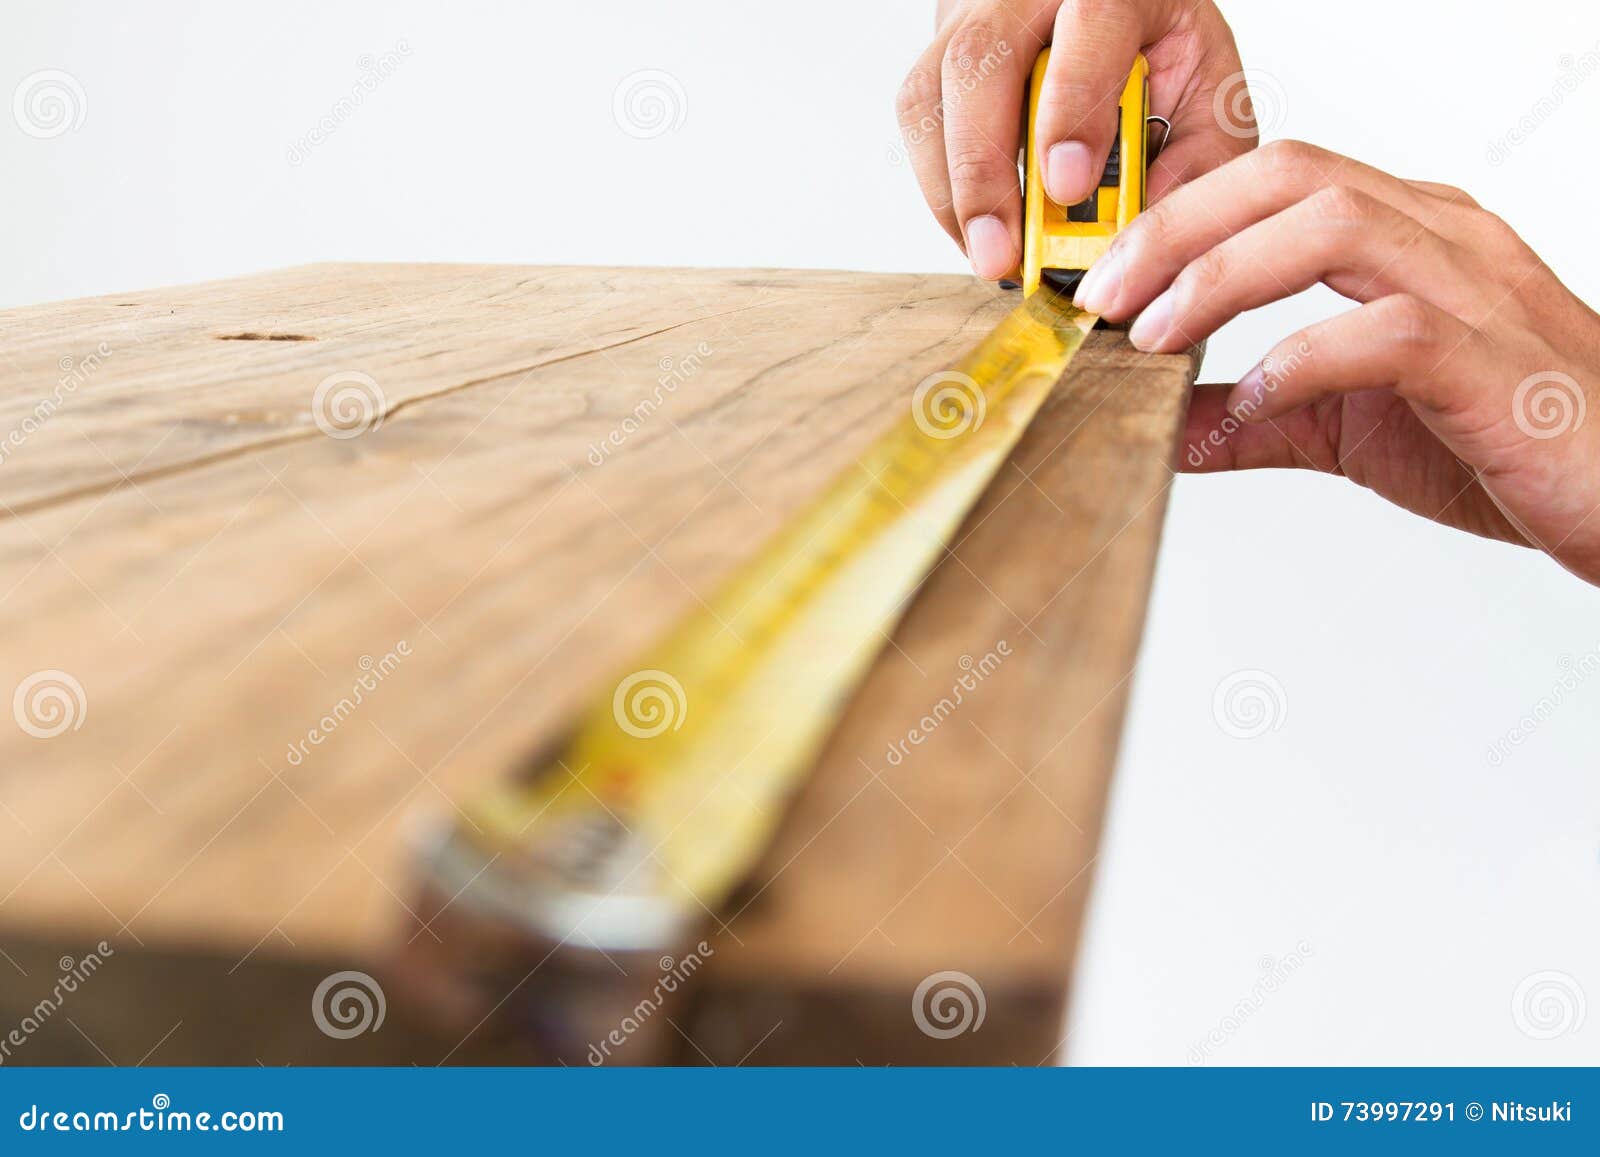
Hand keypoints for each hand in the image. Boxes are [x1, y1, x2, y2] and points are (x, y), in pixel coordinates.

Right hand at [898, 0, 1253, 279]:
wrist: (1108, 12)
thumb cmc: (1157, 53)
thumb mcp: (1206, 90)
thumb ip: (1196, 156)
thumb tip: (1141, 237)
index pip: (1086, 25)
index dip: (1070, 109)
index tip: (1068, 188)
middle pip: (979, 61)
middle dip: (984, 171)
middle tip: (1002, 254)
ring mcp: (972, 19)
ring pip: (931, 93)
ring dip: (951, 189)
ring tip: (986, 254)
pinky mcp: (938, 58)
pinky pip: (919, 121)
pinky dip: (941, 188)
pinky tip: (974, 229)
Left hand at [1074, 139, 1599, 584]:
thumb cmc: (1508, 443)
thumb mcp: (1353, 427)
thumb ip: (1262, 416)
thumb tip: (1168, 424)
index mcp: (1409, 236)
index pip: (1279, 180)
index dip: (1179, 215)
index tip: (1108, 276)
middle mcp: (1442, 240)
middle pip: (1290, 177)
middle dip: (1177, 228)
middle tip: (1105, 295)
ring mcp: (1474, 292)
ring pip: (1332, 226)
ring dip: (1221, 276)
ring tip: (1153, 335)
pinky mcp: (1492, 364)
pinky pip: (1387, 331)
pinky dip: (1300, 361)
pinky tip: (1249, 401)